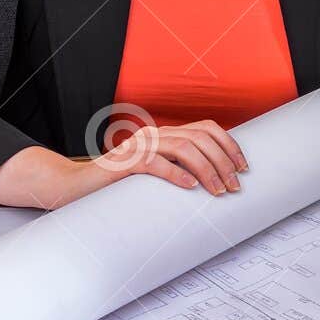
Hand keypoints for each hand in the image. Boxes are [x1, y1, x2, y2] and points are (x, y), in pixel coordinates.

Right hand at [0, 120, 247, 210]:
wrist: (76, 187)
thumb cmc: (120, 185)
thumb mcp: (155, 172)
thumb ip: (178, 168)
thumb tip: (215, 181)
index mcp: (165, 134)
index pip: (206, 128)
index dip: (229, 144)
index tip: (243, 166)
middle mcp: (155, 135)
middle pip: (200, 138)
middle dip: (223, 161)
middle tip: (236, 186)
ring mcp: (139, 146)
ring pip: (184, 148)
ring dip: (207, 170)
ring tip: (219, 190)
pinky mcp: (125, 163)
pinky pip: (156, 164)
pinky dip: (177, 174)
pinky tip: (190, 187)